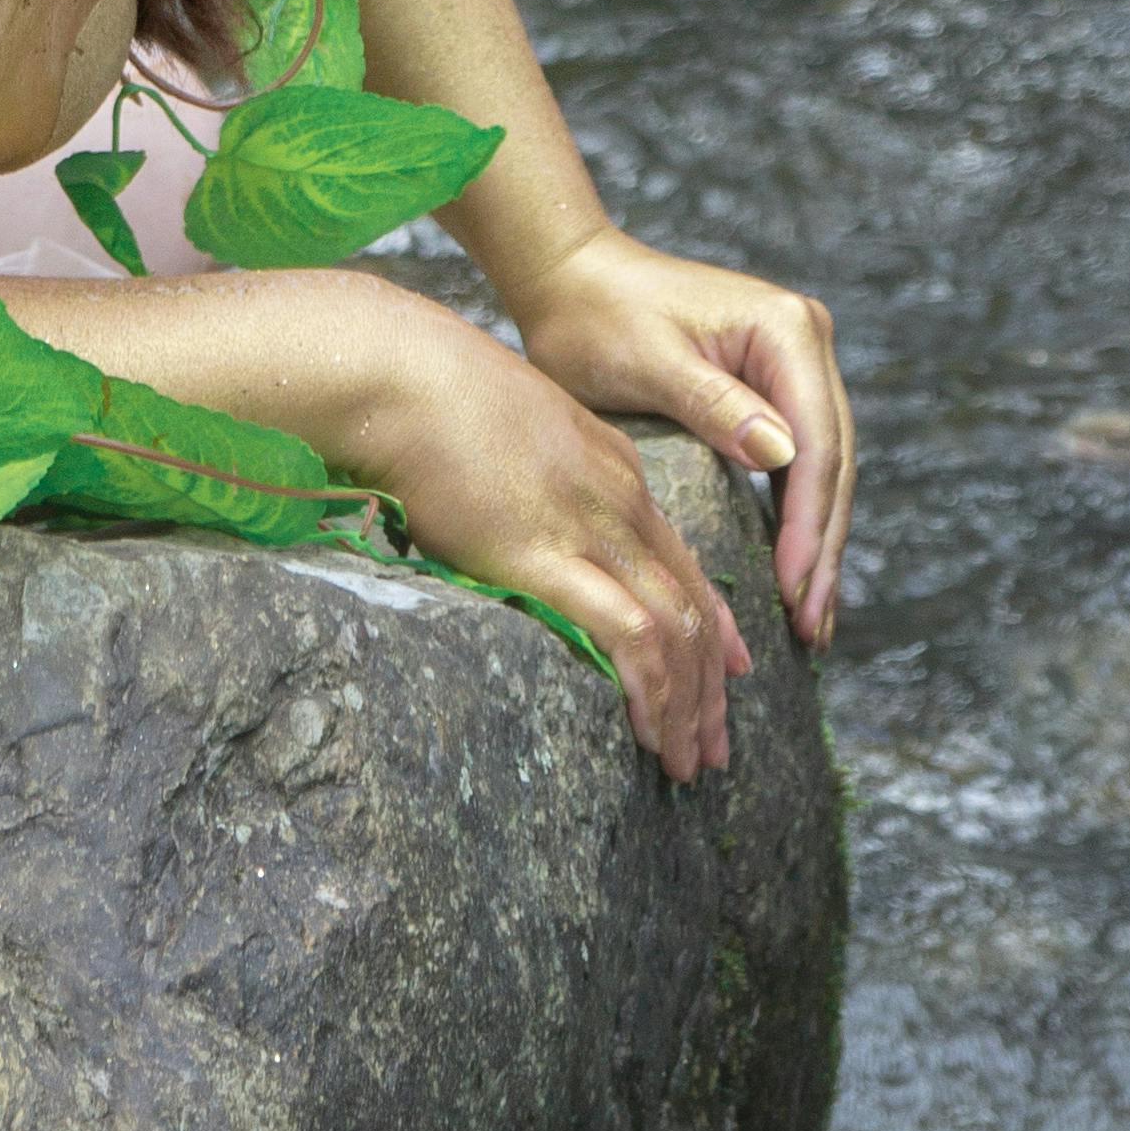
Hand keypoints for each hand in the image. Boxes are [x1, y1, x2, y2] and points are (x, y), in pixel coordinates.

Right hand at [337, 290, 751, 783]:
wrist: (401, 370)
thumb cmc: (431, 392)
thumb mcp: (510, 430)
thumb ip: (535, 478)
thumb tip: (518, 518)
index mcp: (614, 466)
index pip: (682, 559)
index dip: (713, 624)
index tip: (728, 672)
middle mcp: (620, 499)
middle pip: (693, 603)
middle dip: (713, 685)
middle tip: (716, 745)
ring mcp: (590, 526)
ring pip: (676, 628)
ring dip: (692, 705)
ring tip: (690, 760)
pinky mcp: (548, 556)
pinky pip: (629, 635)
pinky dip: (655, 690)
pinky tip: (653, 732)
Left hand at [501, 224, 852, 651]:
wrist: (568, 275)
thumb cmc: (595, 313)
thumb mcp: (648, 360)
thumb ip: (716, 404)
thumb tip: (784, 454)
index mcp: (785, 329)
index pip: (815, 444)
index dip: (809, 525)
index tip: (794, 591)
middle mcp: (804, 340)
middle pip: (830, 461)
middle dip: (821, 548)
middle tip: (812, 629)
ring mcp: (792, 362)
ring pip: (821, 468)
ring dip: (817, 542)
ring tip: (811, 619)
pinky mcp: (771, 384)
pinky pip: (797, 462)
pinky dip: (796, 518)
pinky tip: (794, 570)